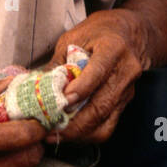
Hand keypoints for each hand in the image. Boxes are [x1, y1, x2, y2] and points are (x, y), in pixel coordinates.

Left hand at [47, 9, 146, 145]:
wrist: (130, 32)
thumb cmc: (99, 31)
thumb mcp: (74, 37)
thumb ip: (58, 63)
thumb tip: (36, 86)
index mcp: (113, 48)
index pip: (97, 72)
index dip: (80, 90)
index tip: (60, 102)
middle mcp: (125, 71)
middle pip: (102, 105)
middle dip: (74, 123)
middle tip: (50, 129)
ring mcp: (128, 89)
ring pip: (106, 121)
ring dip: (80, 133)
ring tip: (57, 135)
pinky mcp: (126, 102)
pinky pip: (109, 125)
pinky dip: (89, 133)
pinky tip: (71, 133)